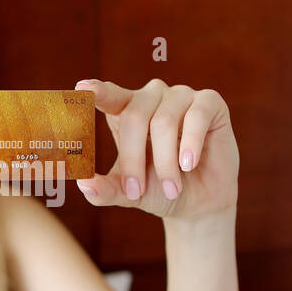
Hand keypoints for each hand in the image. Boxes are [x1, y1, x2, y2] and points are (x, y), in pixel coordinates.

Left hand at [73, 78, 238, 220]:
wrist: (198, 202)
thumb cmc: (158, 189)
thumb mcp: (129, 192)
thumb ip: (106, 189)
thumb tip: (84, 184)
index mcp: (127, 110)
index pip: (109, 96)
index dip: (98, 91)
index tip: (82, 88)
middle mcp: (152, 97)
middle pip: (135, 116)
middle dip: (133, 158)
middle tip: (136, 190)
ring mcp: (181, 96)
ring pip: (164, 121)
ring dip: (165, 161)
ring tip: (171, 188)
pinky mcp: (210, 102)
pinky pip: (197, 115)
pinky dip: (191, 143)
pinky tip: (189, 164)